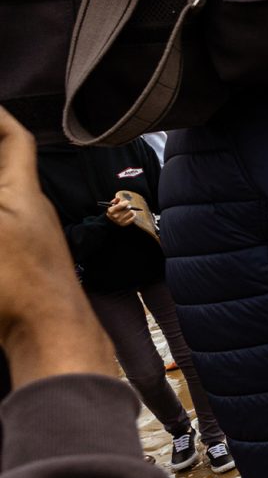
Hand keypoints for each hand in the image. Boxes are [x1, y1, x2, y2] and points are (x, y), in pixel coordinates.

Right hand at [0, 108, 115, 386]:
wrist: (53, 337)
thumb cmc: (20, 284)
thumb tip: (0, 193)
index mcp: (22, 192)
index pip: (14, 139)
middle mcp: (29, 211)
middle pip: (5, 167)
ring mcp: (27, 240)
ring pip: (5, 198)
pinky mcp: (20, 267)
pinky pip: (3, 229)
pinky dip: (0, 213)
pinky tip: (1, 214)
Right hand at [105, 195, 135, 226]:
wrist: (112, 221)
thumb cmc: (113, 211)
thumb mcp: (112, 205)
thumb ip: (115, 201)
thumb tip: (118, 198)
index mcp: (111, 211)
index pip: (121, 205)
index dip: (125, 202)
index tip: (127, 201)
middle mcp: (115, 216)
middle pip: (127, 208)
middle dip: (128, 206)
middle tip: (128, 206)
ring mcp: (120, 221)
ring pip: (131, 212)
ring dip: (132, 210)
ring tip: (130, 210)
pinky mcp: (124, 224)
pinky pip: (133, 218)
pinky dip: (134, 215)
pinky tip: (132, 214)